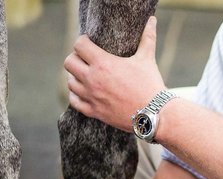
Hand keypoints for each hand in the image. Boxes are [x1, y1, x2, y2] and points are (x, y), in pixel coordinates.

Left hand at [64, 16, 165, 130]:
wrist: (153, 114)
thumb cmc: (150, 85)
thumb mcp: (147, 59)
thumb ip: (147, 38)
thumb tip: (152, 21)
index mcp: (103, 63)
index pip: (79, 45)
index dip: (83, 42)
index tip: (89, 43)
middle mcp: (93, 79)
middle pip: (69, 62)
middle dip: (76, 58)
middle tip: (85, 59)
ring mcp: (91, 96)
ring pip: (70, 82)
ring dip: (75, 77)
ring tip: (85, 75)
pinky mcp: (94, 111)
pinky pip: (74, 101)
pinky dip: (76, 95)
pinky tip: (83, 92)